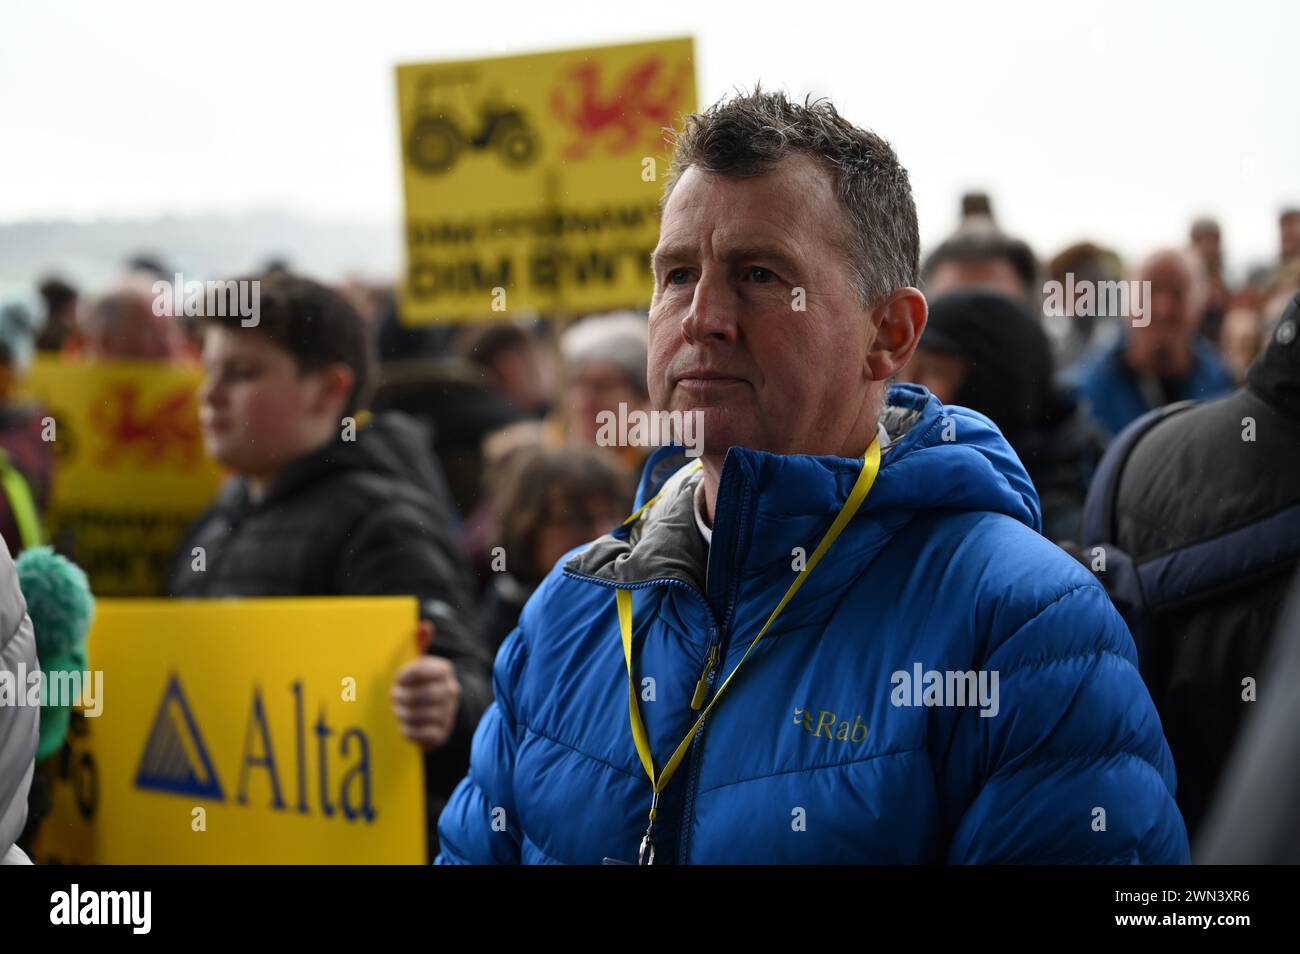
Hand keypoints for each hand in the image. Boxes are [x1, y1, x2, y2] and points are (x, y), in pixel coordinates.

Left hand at [391, 621, 460, 751]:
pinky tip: (405, 725)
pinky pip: (419, 734)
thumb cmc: (421, 684)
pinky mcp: (441, 735)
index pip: (421, 670)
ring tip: (398, 710)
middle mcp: (451, 691)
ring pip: (418, 715)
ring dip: (402, 714)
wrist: (438, 714)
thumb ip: (419, 643)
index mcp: (444, 670)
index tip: (398, 679)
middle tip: (393, 697)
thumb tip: (425, 626)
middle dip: (401, 697)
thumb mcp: (420, 663)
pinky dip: (407, 730)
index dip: (404, 676)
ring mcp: (448, 714)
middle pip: (419, 695)